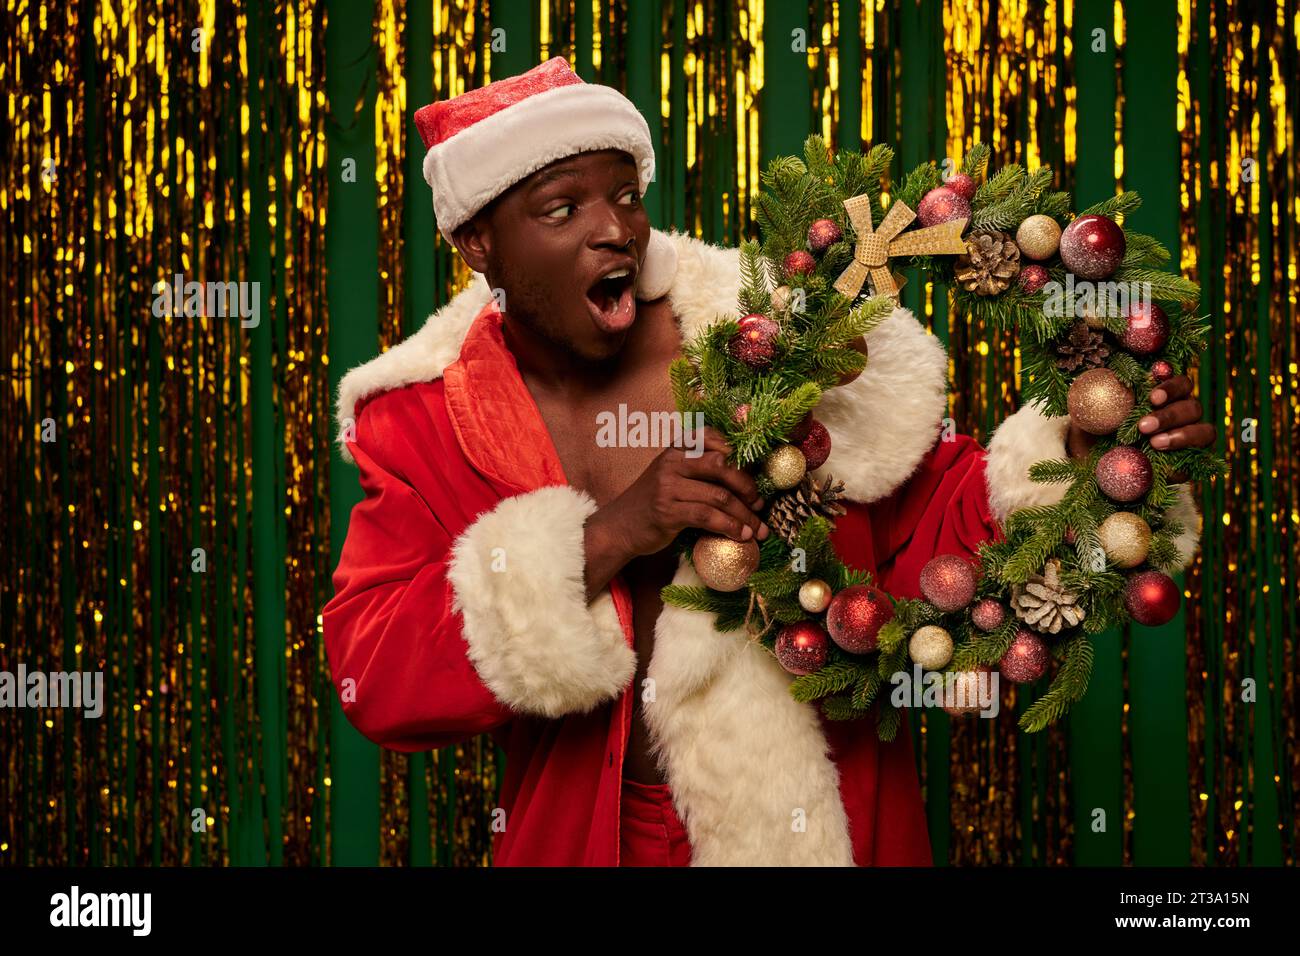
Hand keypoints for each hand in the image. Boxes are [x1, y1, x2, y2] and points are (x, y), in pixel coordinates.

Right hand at [581, 428, 768, 600]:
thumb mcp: (672, 475)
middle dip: (747, 487)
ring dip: (744, 515)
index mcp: (677, 448)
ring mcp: (668, 486)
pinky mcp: (667, 511)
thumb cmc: (654, 502)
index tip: (754, 477)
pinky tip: (740, 536)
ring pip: (719, 496)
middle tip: (759, 505)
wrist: (620, 526)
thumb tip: (746, 475)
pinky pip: (707, 516)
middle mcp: (672, 461)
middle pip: (723, 466)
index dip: (740, 457)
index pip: (715, 439)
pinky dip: (729, 527)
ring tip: (757, 530)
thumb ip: (699, 468)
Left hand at [1066, 374, 1215, 481]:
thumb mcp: (1091, 416)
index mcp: (1163, 397)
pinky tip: (1165, 465)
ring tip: (1155, 443)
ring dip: (1181, 435)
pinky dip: (1183, 461)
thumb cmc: (1095, 434)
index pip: (1180, 383)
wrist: (1092, 468)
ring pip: (1204, 431)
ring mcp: (1188, 439)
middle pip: (1192, 406)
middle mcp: (1181, 415)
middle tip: (1144, 427)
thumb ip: (1098, 399)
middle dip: (1169, 415)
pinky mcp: (1188, 464)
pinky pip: (1197, 461)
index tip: (1152, 397)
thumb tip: (1100, 382)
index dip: (1171, 386)